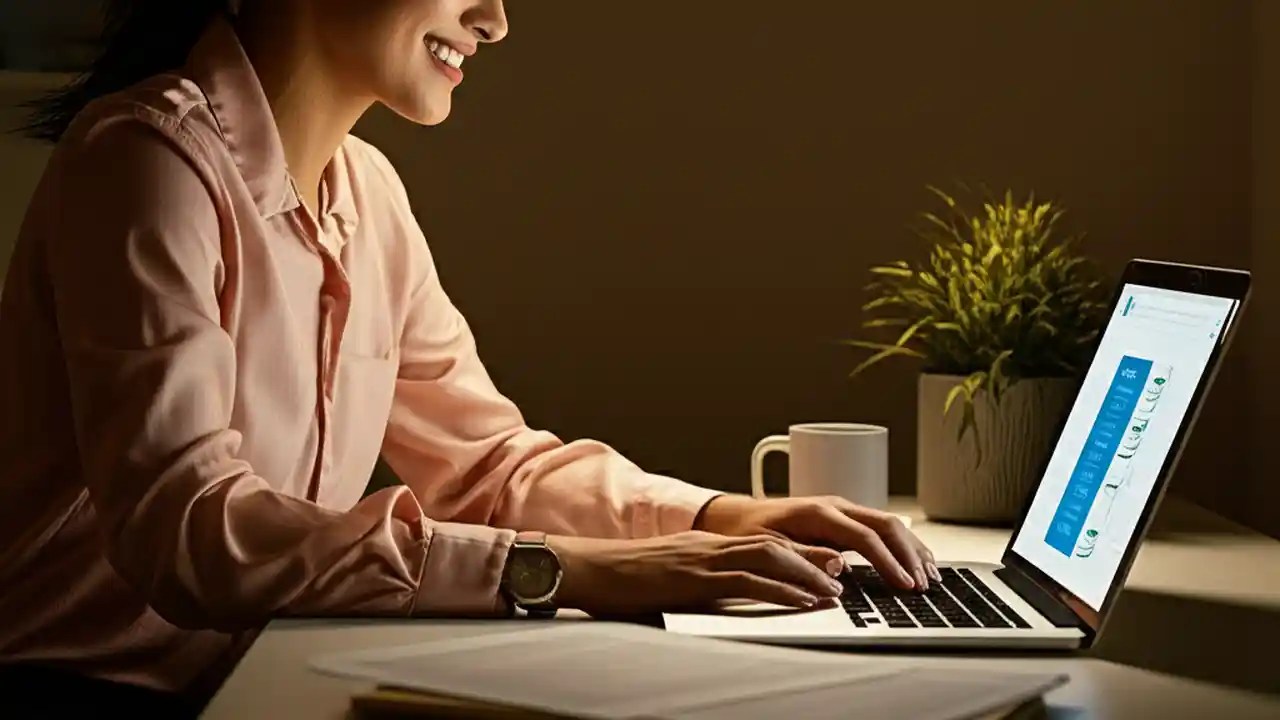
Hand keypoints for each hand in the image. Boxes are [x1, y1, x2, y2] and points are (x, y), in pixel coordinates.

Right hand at [547, 531, 846, 615]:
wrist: (583, 568)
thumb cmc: (617, 580)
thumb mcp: (667, 580)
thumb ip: (696, 586)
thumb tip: (718, 605)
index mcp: (703, 546)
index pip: (760, 544)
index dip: (797, 553)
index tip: (824, 565)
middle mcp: (708, 546)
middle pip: (773, 545)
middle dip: (811, 559)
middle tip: (841, 575)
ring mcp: (701, 560)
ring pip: (767, 558)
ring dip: (805, 574)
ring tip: (831, 590)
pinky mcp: (692, 579)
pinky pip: (745, 583)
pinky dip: (779, 591)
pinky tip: (799, 602)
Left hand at [693, 494, 939, 591]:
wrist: (737, 518)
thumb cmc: (749, 534)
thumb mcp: (769, 549)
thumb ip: (803, 558)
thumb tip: (839, 567)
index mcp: (818, 513)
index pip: (864, 536)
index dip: (888, 561)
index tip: (904, 583)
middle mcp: (835, 506)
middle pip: (885, 525)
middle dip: (908, 554)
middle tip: (924, 584)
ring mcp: (841, 509)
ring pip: (887, 524)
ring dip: (911, 548)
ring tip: (930, 574)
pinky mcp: (843, 518)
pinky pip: (879, 528)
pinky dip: (901, 543)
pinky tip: (916, 559)